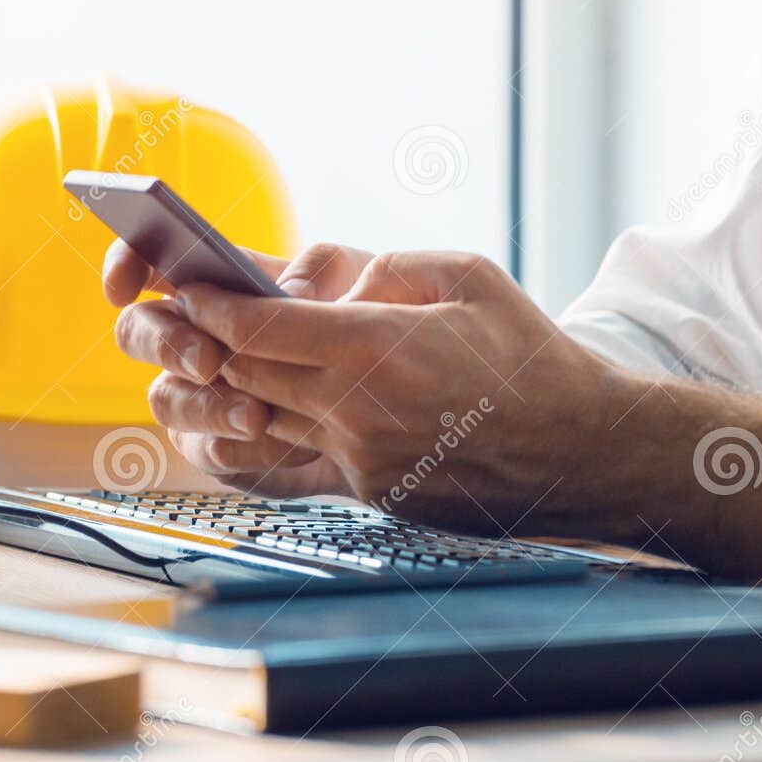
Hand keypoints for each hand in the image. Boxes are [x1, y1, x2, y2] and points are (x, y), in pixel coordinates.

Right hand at [108, 239, 371, 496]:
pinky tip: (282, 443)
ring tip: (256, 415)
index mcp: (216, 280)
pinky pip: (206, 450)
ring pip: (165, 398)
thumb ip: (322, 267)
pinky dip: (239, 447)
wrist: (387, 393)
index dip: (125, 264)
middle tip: (209, 359)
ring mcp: (198, 392)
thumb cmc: (364, 316)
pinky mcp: (219, 443)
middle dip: (166, 343)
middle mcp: (193, 334)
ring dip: (205, 406)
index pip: (150, 260)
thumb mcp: (355, 274)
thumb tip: (288, 293)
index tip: (123, 285)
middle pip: (138, 329)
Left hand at [173, 251, 626, 532]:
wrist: (575, 449)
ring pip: (264, 421)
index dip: (211, 305)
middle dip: (207, 343)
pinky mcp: (369, 494)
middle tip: (186, 315)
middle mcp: (356, 412)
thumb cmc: (527, 353)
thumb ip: (387, 268)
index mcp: (376, 350)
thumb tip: (328, 287)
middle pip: (245, 375)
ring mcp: (360, 462)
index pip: (258, 327)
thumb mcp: (467, 275)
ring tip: (219, 358)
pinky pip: (304, 456)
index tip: (188, 286)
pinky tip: (281, 402)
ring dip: (235, 389)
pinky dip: (284, 426)